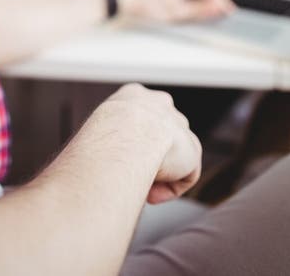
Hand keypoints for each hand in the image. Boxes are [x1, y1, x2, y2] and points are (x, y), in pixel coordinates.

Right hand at [100, 84, 201, 203]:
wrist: (124, 135)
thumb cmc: (103, 135)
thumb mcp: (98, 127)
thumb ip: (108, 138)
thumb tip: (101, 161)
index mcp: (134, 95)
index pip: (138, 116)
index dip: (128, 141)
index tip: (118, 158)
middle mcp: (160, 104)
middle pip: (159, 134)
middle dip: (148, 156)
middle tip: (130, 174)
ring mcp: (178, 125)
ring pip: (172, 155)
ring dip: (157, 174)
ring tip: (139, 186)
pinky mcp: (192, 150)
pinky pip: (184, 176)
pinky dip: (169, 189)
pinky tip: (151, 194)